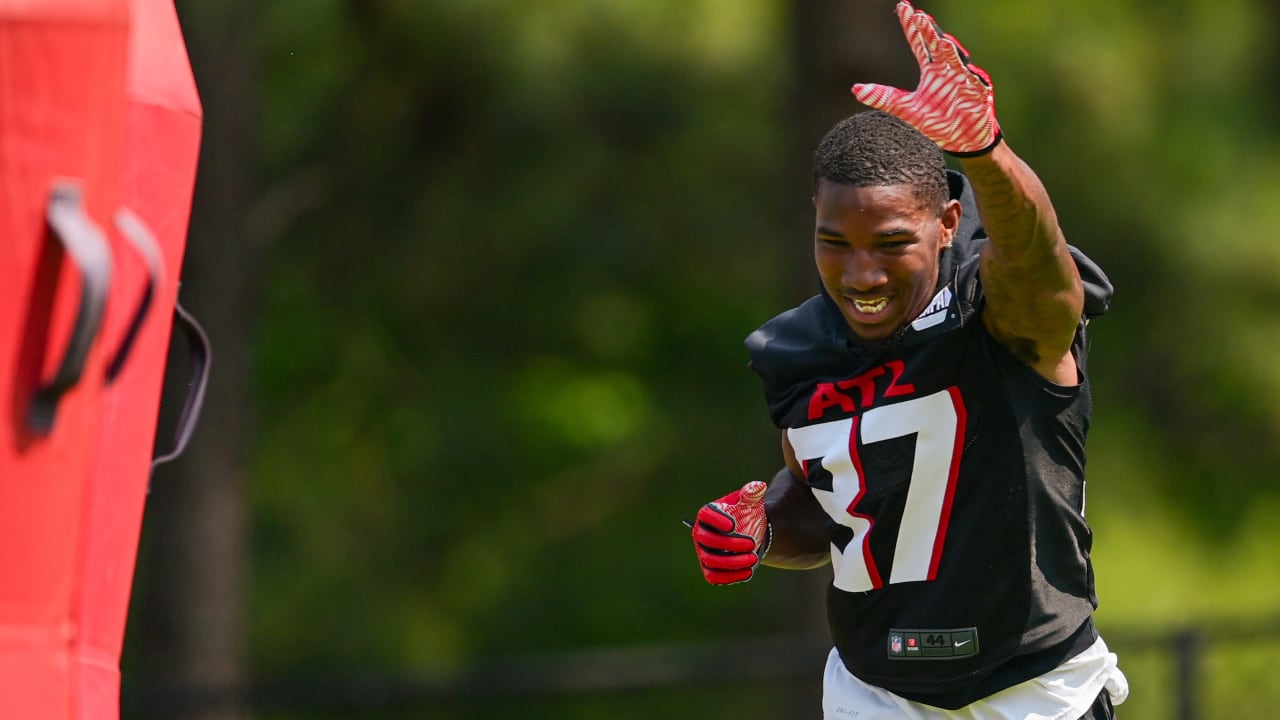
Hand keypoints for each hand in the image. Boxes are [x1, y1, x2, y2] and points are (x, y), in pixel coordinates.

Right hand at [692, 481, 770, 584]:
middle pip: (708, 540)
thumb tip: (758, 487)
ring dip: (733, 562)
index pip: (706, 516)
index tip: (733, 524)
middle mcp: (701, 533)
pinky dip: (730, 577)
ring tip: (754, 558)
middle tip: (752, 543)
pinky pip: (714, 577)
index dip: (716, 521)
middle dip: (730, 544)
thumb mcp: (750, 502)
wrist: (750, 533)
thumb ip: (752, 493)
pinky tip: (748, 572)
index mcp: (708, 514)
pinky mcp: (709, 570)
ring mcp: (703, 553)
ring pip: (711, 561)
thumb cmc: (747, 515)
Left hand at [852, 1, 1000, 155]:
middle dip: (929, 31)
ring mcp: (964, 79)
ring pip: (957, 60)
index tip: (903, 8)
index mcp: (932, 70)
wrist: (961, 141)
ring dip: (950, 51)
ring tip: (942, 41)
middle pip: (937, 45)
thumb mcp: (906, 109)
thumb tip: (854, 89)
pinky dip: (971, 76)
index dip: (911, 27)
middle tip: (919, 16)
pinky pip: (975, 83)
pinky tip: (966, 70)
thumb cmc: (938, 122)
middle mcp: (948, 69)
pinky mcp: (978, 93)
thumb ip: (883, 98)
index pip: (919, 43)